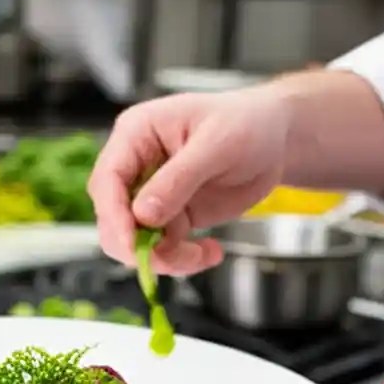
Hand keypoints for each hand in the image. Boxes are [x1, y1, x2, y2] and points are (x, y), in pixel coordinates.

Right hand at [86, 89, 293, 275]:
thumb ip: (178, 179)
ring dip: (164, 257)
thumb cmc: (246, 123)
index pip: (108, 178)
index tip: (131, 243)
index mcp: (136, 135)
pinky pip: (162, 249)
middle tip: (172, 258)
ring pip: (135, 240)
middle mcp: (136, 166)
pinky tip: (211, 251)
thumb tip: (143, 214)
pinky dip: (183, 260)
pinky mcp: (171, 217)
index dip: (114, 214)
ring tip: (203, 254)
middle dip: (137, 244)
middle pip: (113, 216)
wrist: (275, 140)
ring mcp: (152, 195)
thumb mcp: (216, 144)